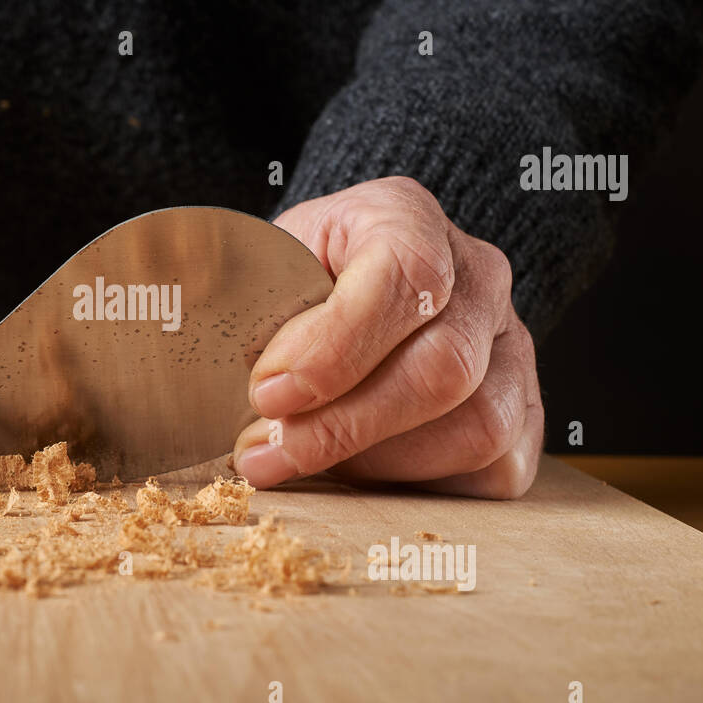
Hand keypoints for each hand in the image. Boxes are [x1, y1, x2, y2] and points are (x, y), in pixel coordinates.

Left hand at [233, 177, 542, 498]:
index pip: (403, 279)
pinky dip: (423, 484)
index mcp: (407, 217)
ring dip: (376, 462)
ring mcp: (511, 344)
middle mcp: (478, 275)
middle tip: (263, 454)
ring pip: (476, 425)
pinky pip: (495, 467)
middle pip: (442, 368)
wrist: (347, 287)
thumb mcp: (254, 264)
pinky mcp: (524, 408)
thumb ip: (229, 292)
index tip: (265, 393)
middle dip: (343, 427)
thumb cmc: (293, 282)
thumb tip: (178, 325)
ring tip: (303, 459)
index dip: (335, 348)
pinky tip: (361, 470)